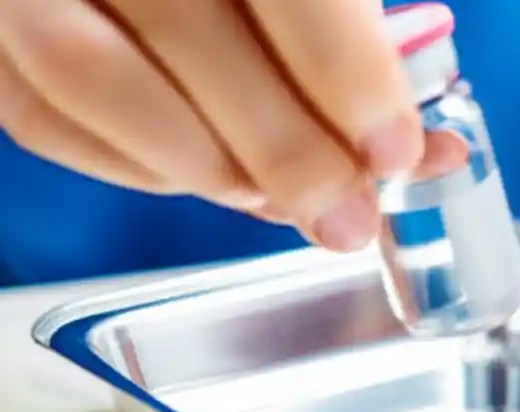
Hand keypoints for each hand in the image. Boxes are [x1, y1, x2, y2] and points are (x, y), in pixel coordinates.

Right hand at [0, 0, 449, 248]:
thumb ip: (357, 41)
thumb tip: (417, 153)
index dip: (345, 69)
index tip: (394, 149)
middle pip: (186, 26)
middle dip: (285, 147)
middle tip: (350, 217)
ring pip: (89, 73)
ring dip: (204, 166)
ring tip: (282, 208)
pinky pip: (41, 113)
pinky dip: (136, 166)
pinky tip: (212, 182)